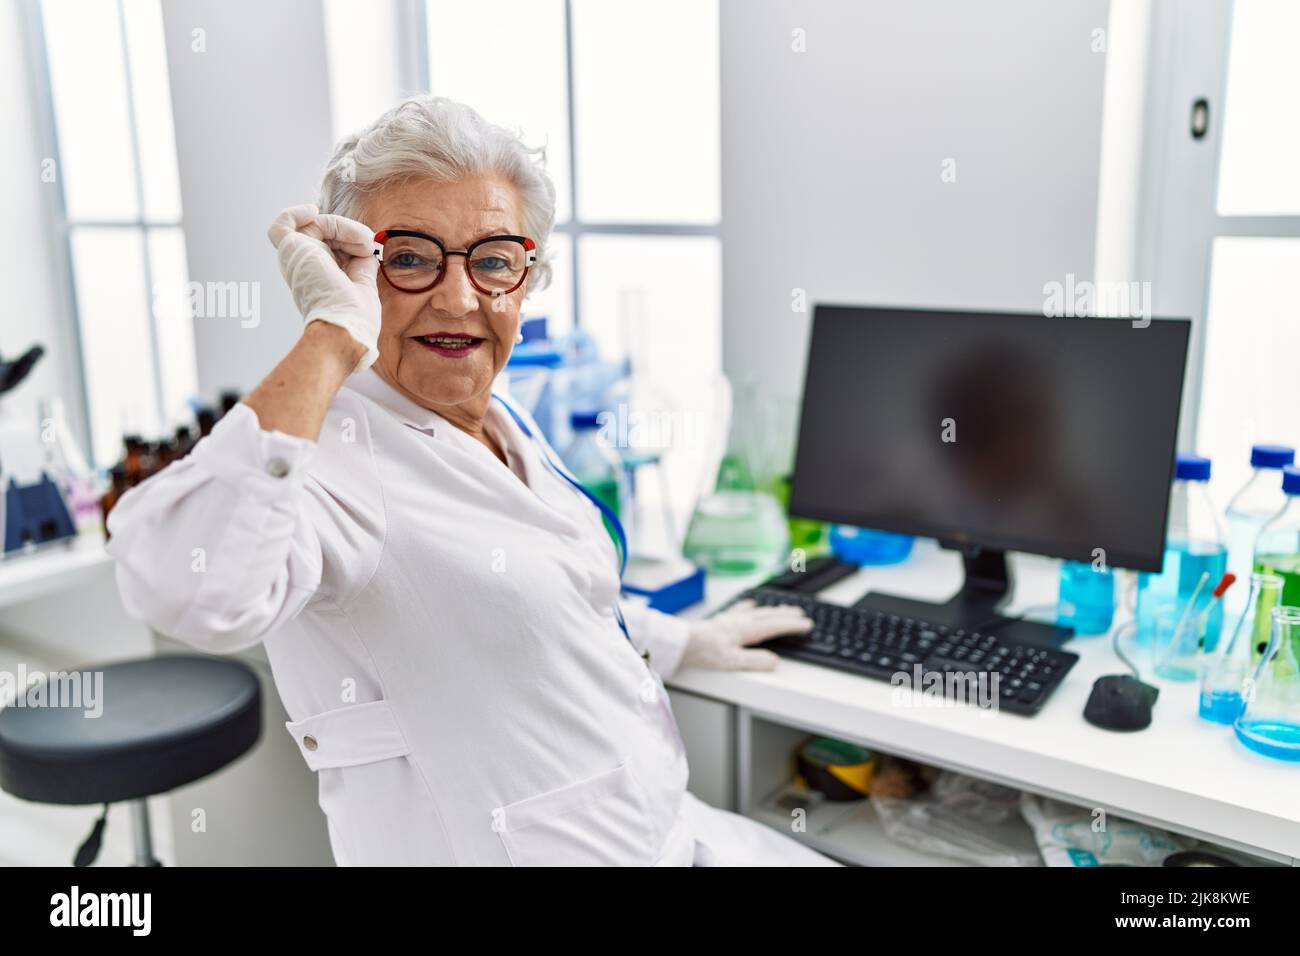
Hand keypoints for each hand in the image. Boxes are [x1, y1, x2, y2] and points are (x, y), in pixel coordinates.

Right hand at [267, 204, 380, 373]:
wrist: (344, 328)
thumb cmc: (353, 318)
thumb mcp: (363, 284)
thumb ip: (362, 265)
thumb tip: (367, 249)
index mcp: (319, 277)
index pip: (332, 247)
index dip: (350, 242)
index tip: (368, 248)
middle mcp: (304, 268)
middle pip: (324, 234)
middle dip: (349, 232)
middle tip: (368, 244)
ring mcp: (296, 259)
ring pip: (314, 226)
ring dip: (341, 225)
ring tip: (361, 239)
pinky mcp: (291, 251)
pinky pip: (283, 224)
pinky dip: (296, 212)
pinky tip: (313, 211)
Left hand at [682, 600, 813, 671]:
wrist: (680, 643)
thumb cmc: (703, 652)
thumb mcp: (732, 661)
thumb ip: (755, 661)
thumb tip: (775, 662)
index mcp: (746, 630)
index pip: (775, 626)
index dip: (792, 625)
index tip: (807, 624)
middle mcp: (740, 621)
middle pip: (769, 615)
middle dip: (787, 614)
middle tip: (802, 614)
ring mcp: (731, 619)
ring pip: (758, 612)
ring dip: (773, 610)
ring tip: (785, 608)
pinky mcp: (721, 621)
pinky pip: (740, 610)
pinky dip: (749, 607)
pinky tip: (750, 604)